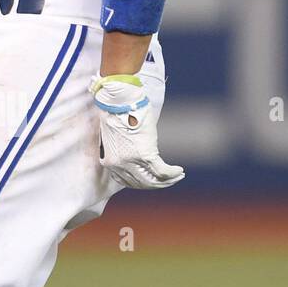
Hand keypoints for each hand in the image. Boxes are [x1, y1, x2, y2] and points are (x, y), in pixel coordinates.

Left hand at [90, 75, 184, 189]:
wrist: (119, 102)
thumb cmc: (116, 115)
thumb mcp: (114, 139)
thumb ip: (121, 153)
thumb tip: (134, 160)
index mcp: (108, 161)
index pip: (128, 181)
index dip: (143, 183)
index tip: (154, 181)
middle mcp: (118, 164)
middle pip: (142, 183)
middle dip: (158, 184)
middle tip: (170, 179)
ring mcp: (131, 161)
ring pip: (153, 180)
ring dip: (168, 180)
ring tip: (177, 175)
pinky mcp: (145, 154)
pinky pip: (162, 171)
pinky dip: (172, 172)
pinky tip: (179, 170)